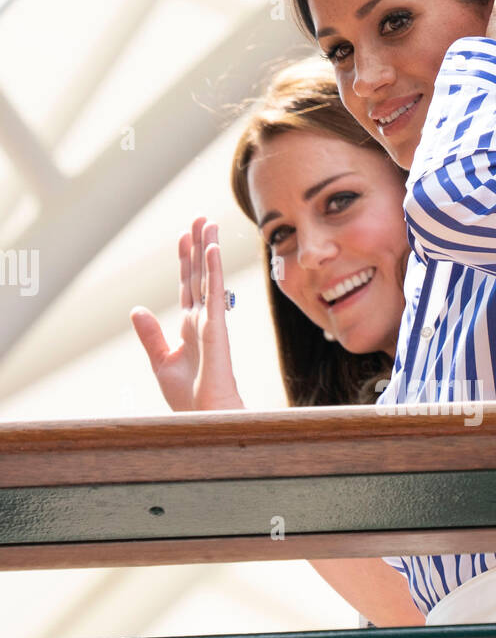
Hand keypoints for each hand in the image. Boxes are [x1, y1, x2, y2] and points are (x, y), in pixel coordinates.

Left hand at [130, 217, 243, 411]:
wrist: (205, 419)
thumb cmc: (188, 398)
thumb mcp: (161, 361)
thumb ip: (150, 335)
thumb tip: (136, 309)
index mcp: (190, 326)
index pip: (188, 285)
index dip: (186, 260)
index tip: (185, 236)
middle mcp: (202, 320)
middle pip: (200, 274)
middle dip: (200, 246)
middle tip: (201, 218)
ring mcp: (211, 322)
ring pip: (209, 278)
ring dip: (208, 249)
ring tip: (208, 223)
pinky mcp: (216, 330)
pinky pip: (214, 294)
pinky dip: (214, 270)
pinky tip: (212, 250)